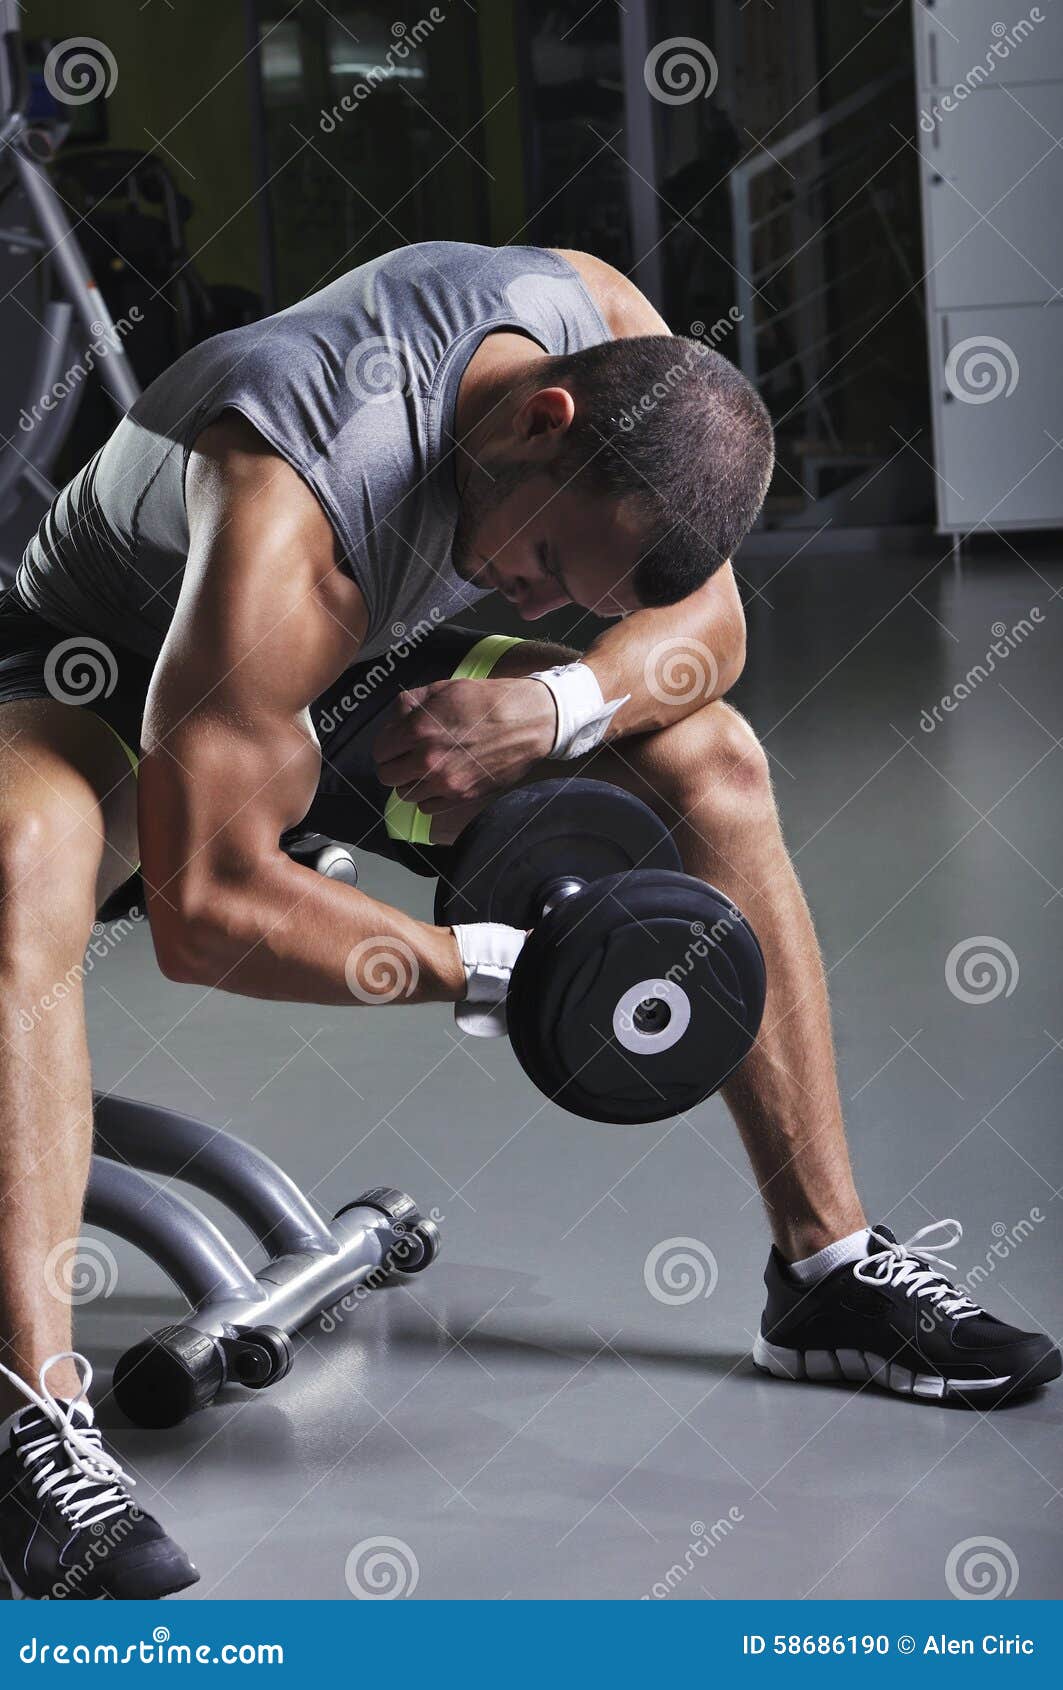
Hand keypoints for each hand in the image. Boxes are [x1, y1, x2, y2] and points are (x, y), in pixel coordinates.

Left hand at [372, 676, 556, 811]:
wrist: (529, 720)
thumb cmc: (487, 700)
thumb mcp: (444, 688)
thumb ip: (410, 703)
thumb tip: (394, 719)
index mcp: (418, 730)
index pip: (380, 750)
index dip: (386, 744)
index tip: (396, 742)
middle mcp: (427, 760)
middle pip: (387, 776)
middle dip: (393, 764)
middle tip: (406, 755)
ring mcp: (445, 782)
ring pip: (405, 794)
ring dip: (410, 782)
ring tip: (424, 768)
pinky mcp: (462, 796)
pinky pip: (427, 807)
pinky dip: (428, 797)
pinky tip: (439, 781)